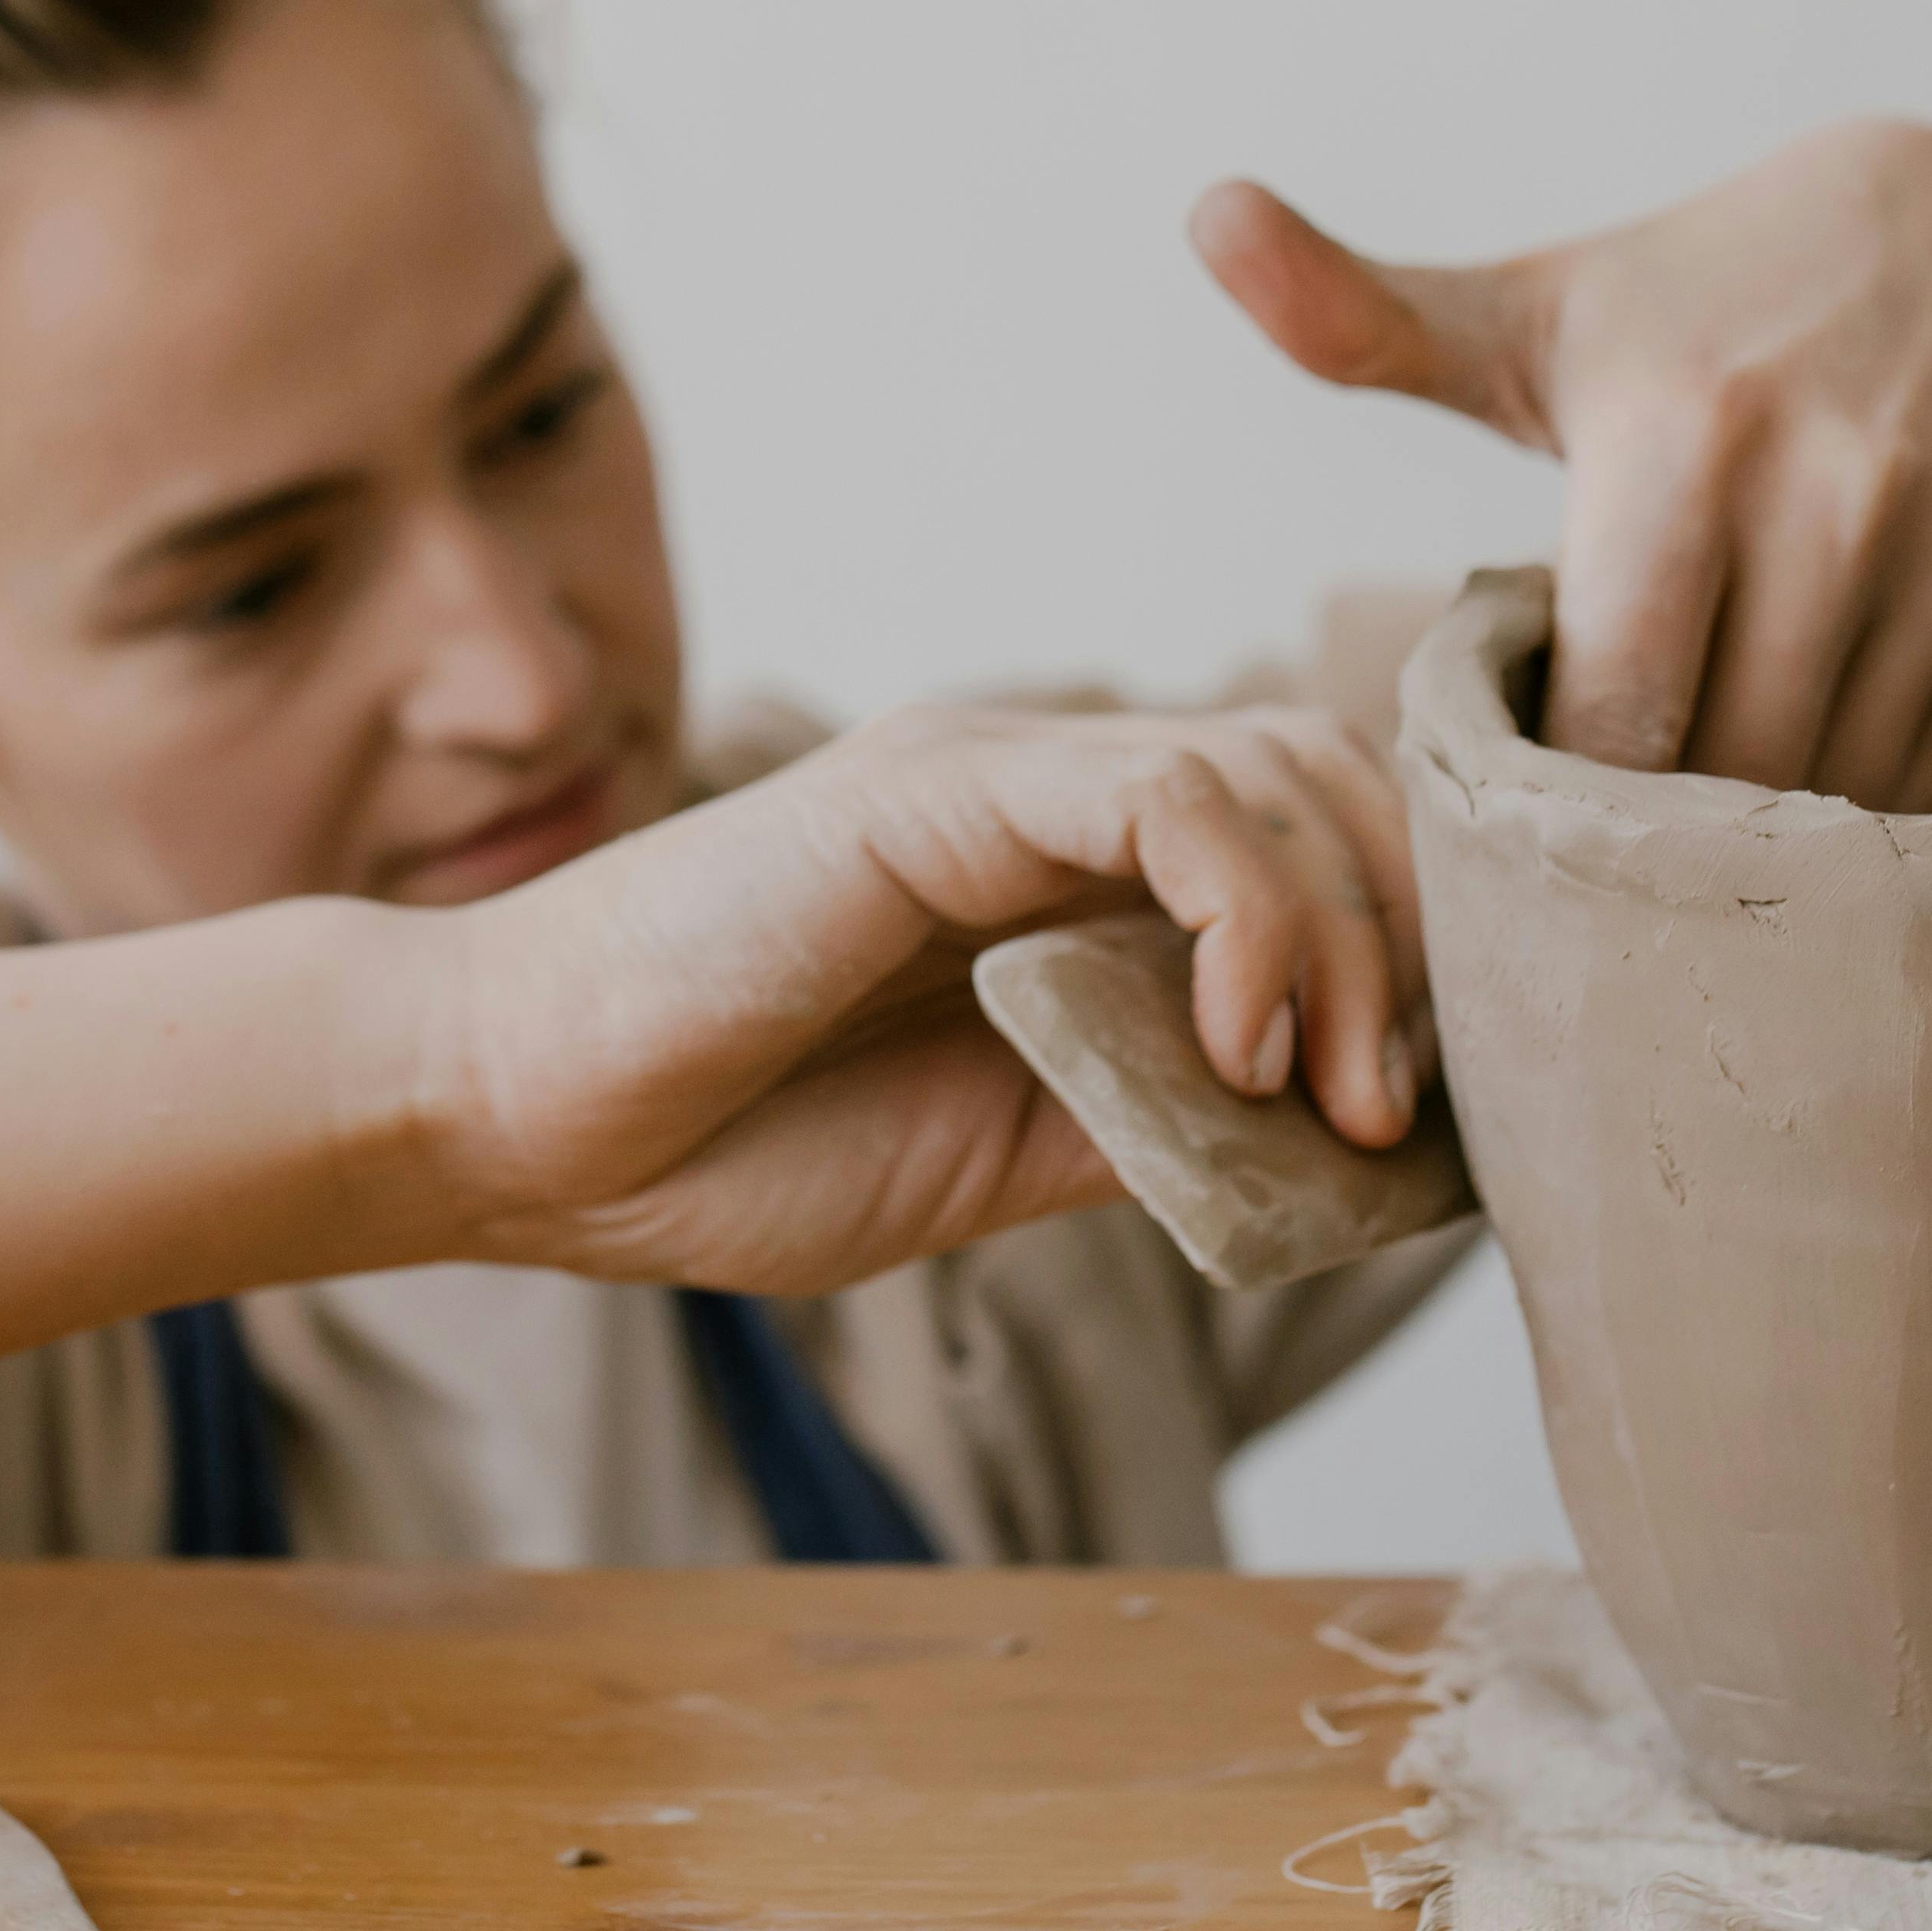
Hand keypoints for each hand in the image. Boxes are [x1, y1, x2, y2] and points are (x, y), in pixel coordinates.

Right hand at [425, 701, 1423, 1291]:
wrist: (514, 1123)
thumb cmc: (723, 1144)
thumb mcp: (1006, 1156)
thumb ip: (1153, 1121)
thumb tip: (1344, 1148)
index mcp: (1061, 873)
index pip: (1303, 834)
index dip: (1400, 947)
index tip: (1417, 1113)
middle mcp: (1040, 793)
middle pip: (1319, 781)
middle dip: (1407, 940)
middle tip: (1391, 1112)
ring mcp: (985, 776)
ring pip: (1262, 774)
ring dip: (1347, 939)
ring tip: (1328, 1094)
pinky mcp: (929, 790)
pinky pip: (1157, 793)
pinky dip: (1244, 912)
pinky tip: (1233, 1043)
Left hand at [1197, 120, 1931, 809]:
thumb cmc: (1692, 305)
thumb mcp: (1529, 313)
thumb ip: (1358, 312)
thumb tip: (1206, 214)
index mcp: (1680, 429)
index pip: (1613, 700)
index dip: (1553, 779)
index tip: (1506, 799)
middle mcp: (1830, 485)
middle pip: (1717, 763)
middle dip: (1641, 830)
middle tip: (1577, 856)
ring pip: (1827, 785)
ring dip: (1744, 837)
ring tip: (1672, 835)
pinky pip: (1919, 773)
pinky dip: (1844, 810)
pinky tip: (1784, 788)